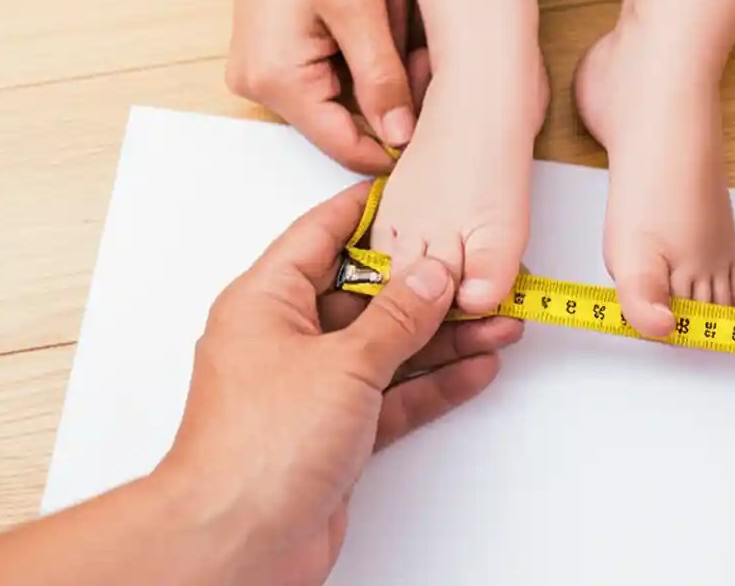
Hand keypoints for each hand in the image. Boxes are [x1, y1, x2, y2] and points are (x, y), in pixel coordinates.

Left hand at [159, 183, 521, 584]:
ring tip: (498, 323)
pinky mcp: (333, 435)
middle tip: (477, 273)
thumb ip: (396, 317)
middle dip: (425, 289)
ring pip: (385, 349)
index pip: (320, 236)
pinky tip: (474, 370)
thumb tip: (430, 275)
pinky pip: (390, 397)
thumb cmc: (256, 449)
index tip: (410, 193)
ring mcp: (310, 390)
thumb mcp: (342, 363)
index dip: (366, 213)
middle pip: (364, 297)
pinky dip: (430, 386)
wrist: (236, 542)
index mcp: (265, 302)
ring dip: (441, 340)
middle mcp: (284, 340)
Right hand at [222, 0, 416, 173]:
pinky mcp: (273, 53)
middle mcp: (260, 85)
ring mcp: (263, 70)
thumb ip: (383, 81)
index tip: (434, 123)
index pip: (345, 145)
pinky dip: (359, 42)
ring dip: (378, 53)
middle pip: (347, 115)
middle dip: (390, 79)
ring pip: (344, 89)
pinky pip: (330, 67)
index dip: (394, 141)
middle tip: (414, 29)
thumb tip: (402, 136)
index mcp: (277, 81)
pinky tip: (373, 2)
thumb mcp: (361, 10)